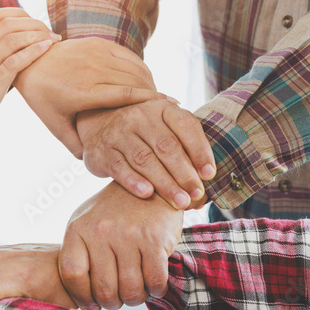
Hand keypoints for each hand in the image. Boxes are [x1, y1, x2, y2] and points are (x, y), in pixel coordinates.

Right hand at [0, 7, 57, 151]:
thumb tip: (11, 46)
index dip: (19, 14)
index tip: (35, 24)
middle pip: (6, 24)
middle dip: (33, 24)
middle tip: (49, 33)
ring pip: (10, 40)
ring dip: (37, 36)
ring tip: (52, 40)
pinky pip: (12, 63)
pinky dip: (32, 52)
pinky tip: (45, 49)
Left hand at [14, 37, 168, 156]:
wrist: (30, 62)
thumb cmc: (44, 98)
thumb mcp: (56, 125)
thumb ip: (76, 144)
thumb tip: (98, 165)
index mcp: (84, 92)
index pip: (126, 94)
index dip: (150, 101)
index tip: (170, 107)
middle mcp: (92, 70)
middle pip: (136, 81)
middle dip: (154, 94)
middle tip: (166, 108)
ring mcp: (96, 53)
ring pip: (135, 67)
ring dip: (150, 82)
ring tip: (156, 98)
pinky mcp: (98, 43)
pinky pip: (129, 56)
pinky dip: (140, 68)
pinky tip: (144, 81)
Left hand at [60, 184, 183, 309]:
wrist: (152, 184)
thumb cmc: (114, 212)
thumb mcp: (86, 223)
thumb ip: (78, 255)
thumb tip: (83, 300)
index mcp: (77, 228)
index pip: (72, 275)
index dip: (81, 297)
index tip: (91, 304)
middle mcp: (100, 231)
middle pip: (103, 289)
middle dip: (113, 303)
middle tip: (119, 300)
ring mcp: (128, 235)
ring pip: (131, 290)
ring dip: (135, 299)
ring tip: (136, 293)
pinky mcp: (155, 240)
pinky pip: (155, 281)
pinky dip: (156, 290)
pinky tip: (154, 286)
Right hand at [77, 99, 214, 209]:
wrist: (99, 128)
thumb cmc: (143, 135)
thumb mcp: (163, 129)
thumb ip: (184, 144)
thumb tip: (208, 176)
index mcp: (162, 108)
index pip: (185, 126)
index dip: (200, 151)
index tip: (209, 174)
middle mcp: (139, 116)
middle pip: (166, 146)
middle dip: (184, 173)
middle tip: (196, 195)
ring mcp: (118, 133)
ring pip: (145, 159)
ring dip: (164, 183)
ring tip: (180, 201)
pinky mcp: (103, 151)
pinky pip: (119, 167)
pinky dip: (134, 181)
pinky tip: (147, 194)